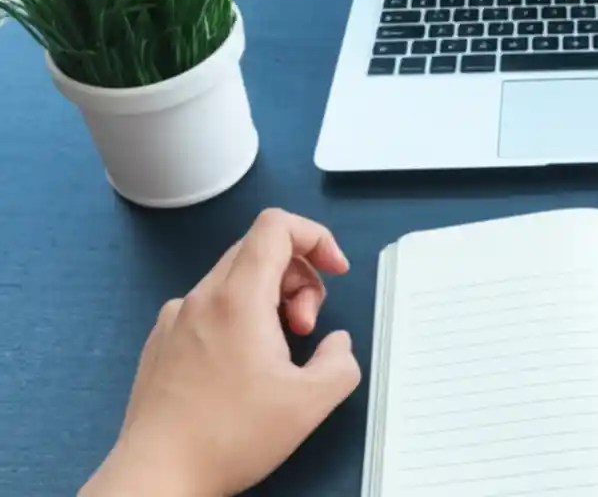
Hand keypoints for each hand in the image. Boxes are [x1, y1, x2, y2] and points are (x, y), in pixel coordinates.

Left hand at [81, 209, 361, 496]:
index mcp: (238, 298)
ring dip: (271, 301)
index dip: (316, 237)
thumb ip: (341, 361)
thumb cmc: (230, 436)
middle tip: (305, 330)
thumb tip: (335, 343)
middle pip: (259, 250)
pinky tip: (242, 368)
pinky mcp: (161, 343)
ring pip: (234, 280)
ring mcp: (175, 319)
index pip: (276, 225)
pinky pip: (210, 308)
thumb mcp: (311, 403)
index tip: (334, 273)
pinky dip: (239, 320)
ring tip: (278, 354)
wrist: (155, 476)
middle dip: (298, 279)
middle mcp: (201, 298)